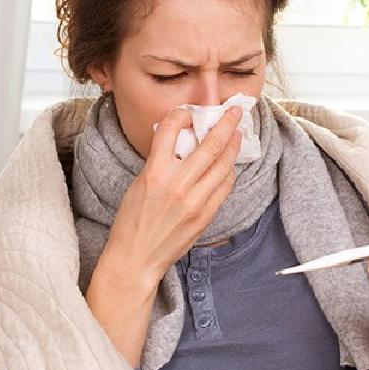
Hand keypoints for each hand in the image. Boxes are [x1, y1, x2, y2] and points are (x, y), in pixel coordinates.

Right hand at [85, 105, 241, 366]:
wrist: (136, 258)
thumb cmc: (132, 221)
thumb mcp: (139, 183)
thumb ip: (160, 161)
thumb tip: (180, 141)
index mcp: (154, 172)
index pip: (171, 129)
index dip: (183, 115)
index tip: (190, 112)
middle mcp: (178, 184)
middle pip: (210, 145)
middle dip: (226, 124)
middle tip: (234, 111)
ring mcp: (195, 201)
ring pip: (223, 165)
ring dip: (233, 146)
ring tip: (236, 134)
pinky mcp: (206, 215)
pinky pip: (225, 186)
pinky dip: (229, 171)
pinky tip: (229, 164)